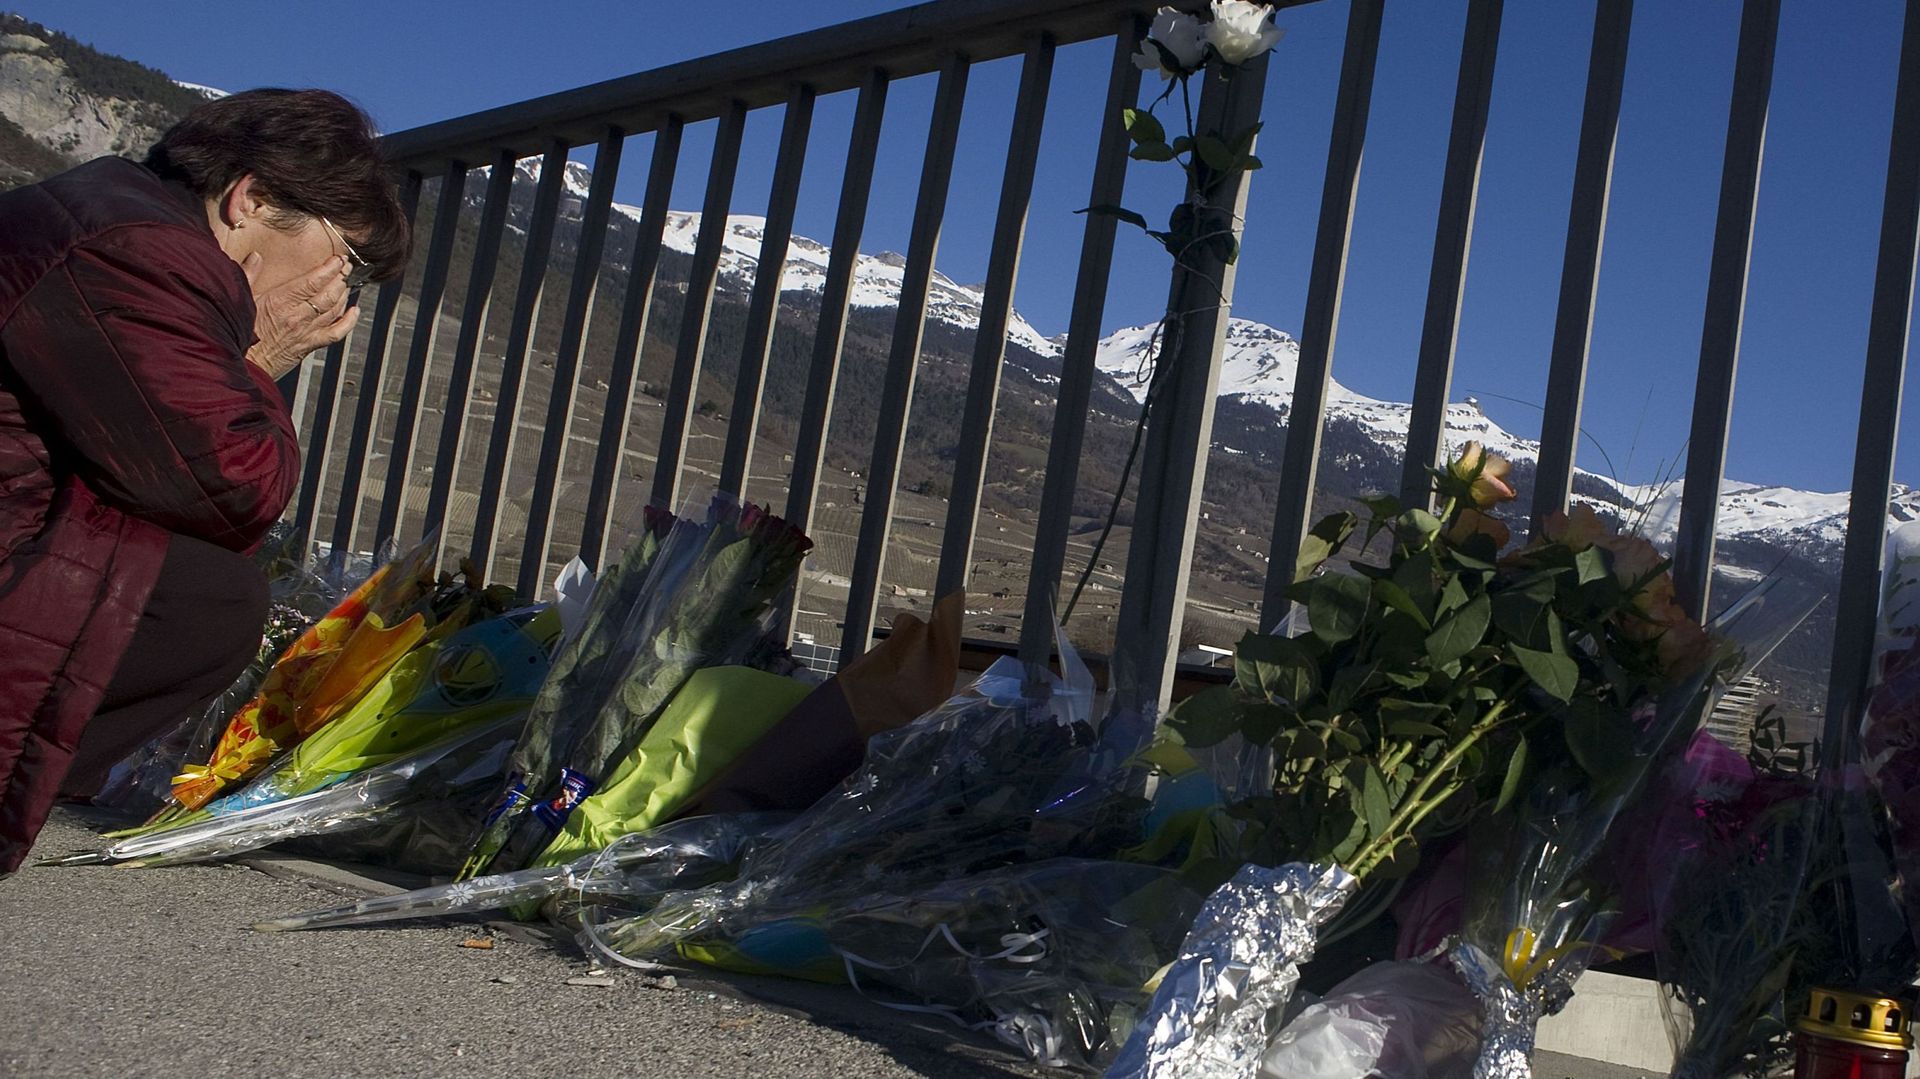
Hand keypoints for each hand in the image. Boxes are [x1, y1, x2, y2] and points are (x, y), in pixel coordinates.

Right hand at [244, 253, 359, 379]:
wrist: (243, 363)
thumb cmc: (238, 332)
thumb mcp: (240, 299)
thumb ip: (248, 275)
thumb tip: (256, 256)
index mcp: (280, 302)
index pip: (312, 282)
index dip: (329, 269)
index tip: (338, 259)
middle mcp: (297, 316)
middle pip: (328, 294)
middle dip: (341, 278)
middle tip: (347, 267)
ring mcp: (306, 332)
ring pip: (334, 310)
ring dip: (344, 294)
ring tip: (349, 282)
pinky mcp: (309, 345)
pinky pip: (336, 333)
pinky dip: (348, 322)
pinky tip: (354, 311)